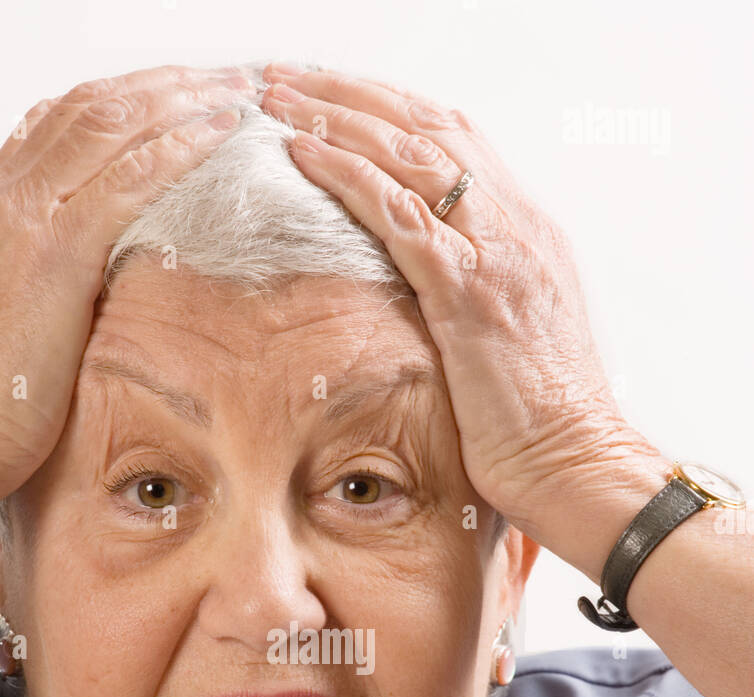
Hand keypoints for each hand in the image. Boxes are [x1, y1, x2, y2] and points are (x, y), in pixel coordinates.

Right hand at [0, 65, 251, 498]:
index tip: (175, 94)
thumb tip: (95, 284)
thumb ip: (43, 282)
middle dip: (161, 85)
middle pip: (86, 109)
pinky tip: (217, 132)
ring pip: (108, 127)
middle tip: (222, 76)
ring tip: (235, 88)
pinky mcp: (50, 258)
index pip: (54, 124)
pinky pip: (123, 180)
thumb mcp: (6, 321)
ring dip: (179, 100)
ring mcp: (19, 222)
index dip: (123, 101)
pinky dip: (175, 146)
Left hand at [261, 64, 655, 533]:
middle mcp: (514, 223)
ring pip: (408, 155)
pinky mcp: (470, 292)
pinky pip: (400, 215)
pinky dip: (348, 176)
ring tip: (276, 98)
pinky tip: (302, 155)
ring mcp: (494, 252)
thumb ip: (477, 294)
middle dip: (351, 94)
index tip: (332, 96)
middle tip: (286, 77)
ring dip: (335, 117)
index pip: (454, 141)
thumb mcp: (513, 338)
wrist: (578, 462)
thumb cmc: (543, 420)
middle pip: (425, 128)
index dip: (389, 111)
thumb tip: (430, 291)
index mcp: (526, 229)